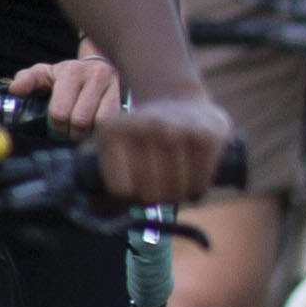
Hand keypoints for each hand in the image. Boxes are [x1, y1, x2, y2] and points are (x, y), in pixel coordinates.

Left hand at [13, 52, 124, 135]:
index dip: (55, 125)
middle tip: (71, 130)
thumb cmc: (72, 75)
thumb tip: (15, 89)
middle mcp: (97, 75)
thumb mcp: (47, 73)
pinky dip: (106, 131)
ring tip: (85, 130)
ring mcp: (116, 86)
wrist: (105, 63)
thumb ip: (29, 79)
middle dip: (72, 131)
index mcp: (73, 70)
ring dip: (91, 133)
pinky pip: (117, 123)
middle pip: (80, 120)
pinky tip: (100, 130)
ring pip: (101, 124)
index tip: (57, 125)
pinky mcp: (130, 97)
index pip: (59, 111)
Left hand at [91, 90, 234, 208]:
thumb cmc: (142, 137)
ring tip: (174, 182)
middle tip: (157, 185)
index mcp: (113, 129)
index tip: (134, 187)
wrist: (177, 99)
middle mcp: (145, 125)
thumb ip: (107, 179)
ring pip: (174, 194)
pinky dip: (196, 191)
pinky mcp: (206, 137)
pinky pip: (198, 187)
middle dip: (154, 198)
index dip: (128, 197)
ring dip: (176, 196)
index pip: (120, 191)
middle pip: (149, 194)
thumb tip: (99, 207)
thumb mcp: (114, 148)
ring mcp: (177, 130)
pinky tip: (192, 177)